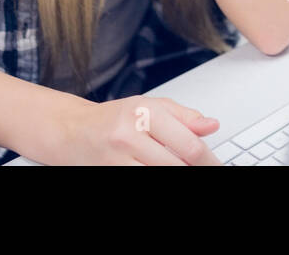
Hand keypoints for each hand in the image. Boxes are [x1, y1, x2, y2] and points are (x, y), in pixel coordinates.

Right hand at [30, 94, 222, 164]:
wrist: (71, 131)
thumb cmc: (114, 119)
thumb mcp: (150, 107)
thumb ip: (184, 116)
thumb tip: (211, 125)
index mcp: (144, 112)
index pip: (189, 145)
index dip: (209, 162)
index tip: (217, 166)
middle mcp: (129, 134)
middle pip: (177, 166)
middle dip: (195, 172)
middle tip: (205, 171)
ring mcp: (116, 158)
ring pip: (158, 176)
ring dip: (177, 175)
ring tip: (184, 171)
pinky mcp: (107, 173)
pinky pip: (138, 182)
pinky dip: (155, 179)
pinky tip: (160, 172)